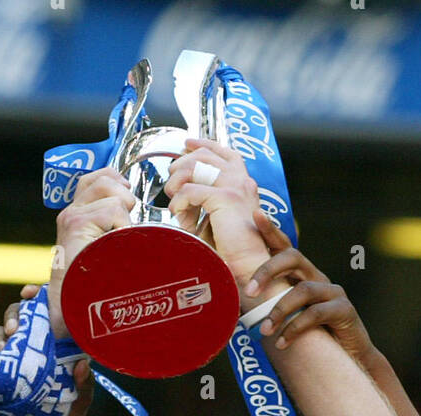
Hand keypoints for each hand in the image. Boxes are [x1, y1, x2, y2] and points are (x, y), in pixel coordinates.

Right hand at [0, 287, 93, 415]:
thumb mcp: (81, 403)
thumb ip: (85, 386)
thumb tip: (83, 365)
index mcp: (56, 342)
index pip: (45, 308)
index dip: (36, 295)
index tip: (29, 293)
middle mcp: (34, 344)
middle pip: (18, 314)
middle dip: (13, 316)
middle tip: (15, 330)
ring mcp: (14, 355)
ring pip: (1, 332)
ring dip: (0, 335)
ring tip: (4, 347)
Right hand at [48, 170, 135, 335]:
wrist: (70, 310)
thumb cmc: (91, 289)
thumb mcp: (105, 255)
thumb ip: (113, 235)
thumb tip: (139, 222)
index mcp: (76, 217)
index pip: (94, 179)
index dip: (114, 179)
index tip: (128, 196)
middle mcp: (71, 213)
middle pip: (104, 178)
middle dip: (124, 193)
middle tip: (128, 218)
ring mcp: (72, 217)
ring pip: (112, 194)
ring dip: (125, 214)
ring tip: (120, 238)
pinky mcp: (76, 224)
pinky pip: (113, 211)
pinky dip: (123, 227)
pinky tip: (116, 247)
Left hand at [164, 138, 269, 286]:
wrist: (249, 265)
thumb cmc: (234, 249)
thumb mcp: (220, 217)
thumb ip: (208, 199)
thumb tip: (183, 189)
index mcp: (244, 183)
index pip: (224, 153)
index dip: (204, 144)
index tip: (186, 145)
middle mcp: (242, 180)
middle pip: (206, 155)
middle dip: (183, 163)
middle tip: (171, 179)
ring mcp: (235, 187)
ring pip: (196, 167)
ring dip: (178, 181)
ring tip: (173, 198)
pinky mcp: (225, 198)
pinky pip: (190, 190)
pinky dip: (179, 202)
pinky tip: (178, 214)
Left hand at [247, 212, 380, 363]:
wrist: (348, 361)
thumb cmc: (311, 339)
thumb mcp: (287, 319)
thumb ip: (269, 307)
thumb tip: (235, 302)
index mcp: (302, 276)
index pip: (284, 248)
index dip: (271, 231)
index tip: (255, 215)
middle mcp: (318, 278)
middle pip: (293, 257)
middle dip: (267, 271)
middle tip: (247, 292)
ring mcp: (332, 293)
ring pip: (303, 289)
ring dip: (279, 310)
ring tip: (264, 330)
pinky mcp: (344, 311)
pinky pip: (316, 314)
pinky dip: (296, 328)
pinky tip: (282, 342)